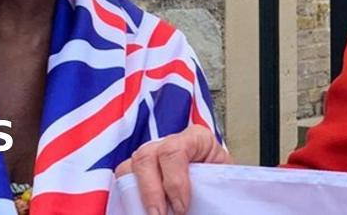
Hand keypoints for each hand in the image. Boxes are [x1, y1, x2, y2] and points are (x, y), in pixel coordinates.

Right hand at [115, 125, 231, 214]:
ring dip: (135, 194)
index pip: (175, 150)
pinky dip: (128, 197)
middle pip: (146, 157)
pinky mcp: (138, 170)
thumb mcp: (222, 179)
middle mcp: (168, 142)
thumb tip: (199, 208)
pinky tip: (139, 209)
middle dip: (151, 191)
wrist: (218, 180)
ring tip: (148, 213)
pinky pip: (123, 179)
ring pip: (129, 166)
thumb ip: (212, 188)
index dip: (175, 181)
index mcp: (195, 138)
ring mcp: (150, 154)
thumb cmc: (219, 180)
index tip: (181, 207)